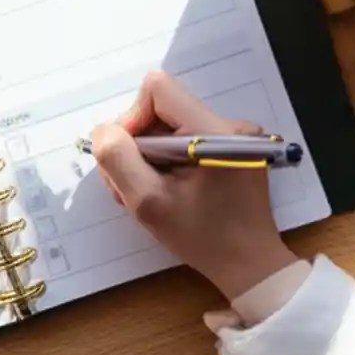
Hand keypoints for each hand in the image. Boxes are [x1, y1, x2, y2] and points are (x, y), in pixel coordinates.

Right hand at [91, 71, 297, 299]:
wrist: (250, 265)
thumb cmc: (202, 238)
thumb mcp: (148, 202)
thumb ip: (117, 159)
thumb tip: (105, 131)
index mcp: (212, 130)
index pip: (157, 89)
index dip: (132, 118)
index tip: (129, 158)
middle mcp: (228, 124)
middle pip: (161, 110)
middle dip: (137, 146)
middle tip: (132, 188)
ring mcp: (233, 136)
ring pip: (170, 127)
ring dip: (149, 158)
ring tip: (151, 195)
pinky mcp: (232, 149)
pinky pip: (185, 140)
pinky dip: (168, 163)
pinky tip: (168, 192)